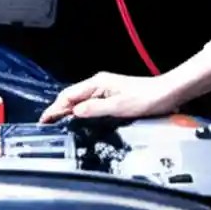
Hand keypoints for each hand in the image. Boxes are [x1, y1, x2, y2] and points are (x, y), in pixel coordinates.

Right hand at [38, 71, 181, 122]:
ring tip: (58, 125)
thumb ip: (95, 109)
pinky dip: (80, 112)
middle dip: (58, 110)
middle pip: (71, 97)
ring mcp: (105, 89)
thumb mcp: (119, 106)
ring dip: (68, 111)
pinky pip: (89, 103)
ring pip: (80, 100)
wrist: (166, 93)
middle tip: (47, 125)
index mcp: (97, 83)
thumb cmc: (146, 99)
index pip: (68, 95)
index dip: (55, 108)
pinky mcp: (111, 96)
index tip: (44, 120)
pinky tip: (79, 121)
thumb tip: (74, 112)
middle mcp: (98, 84)